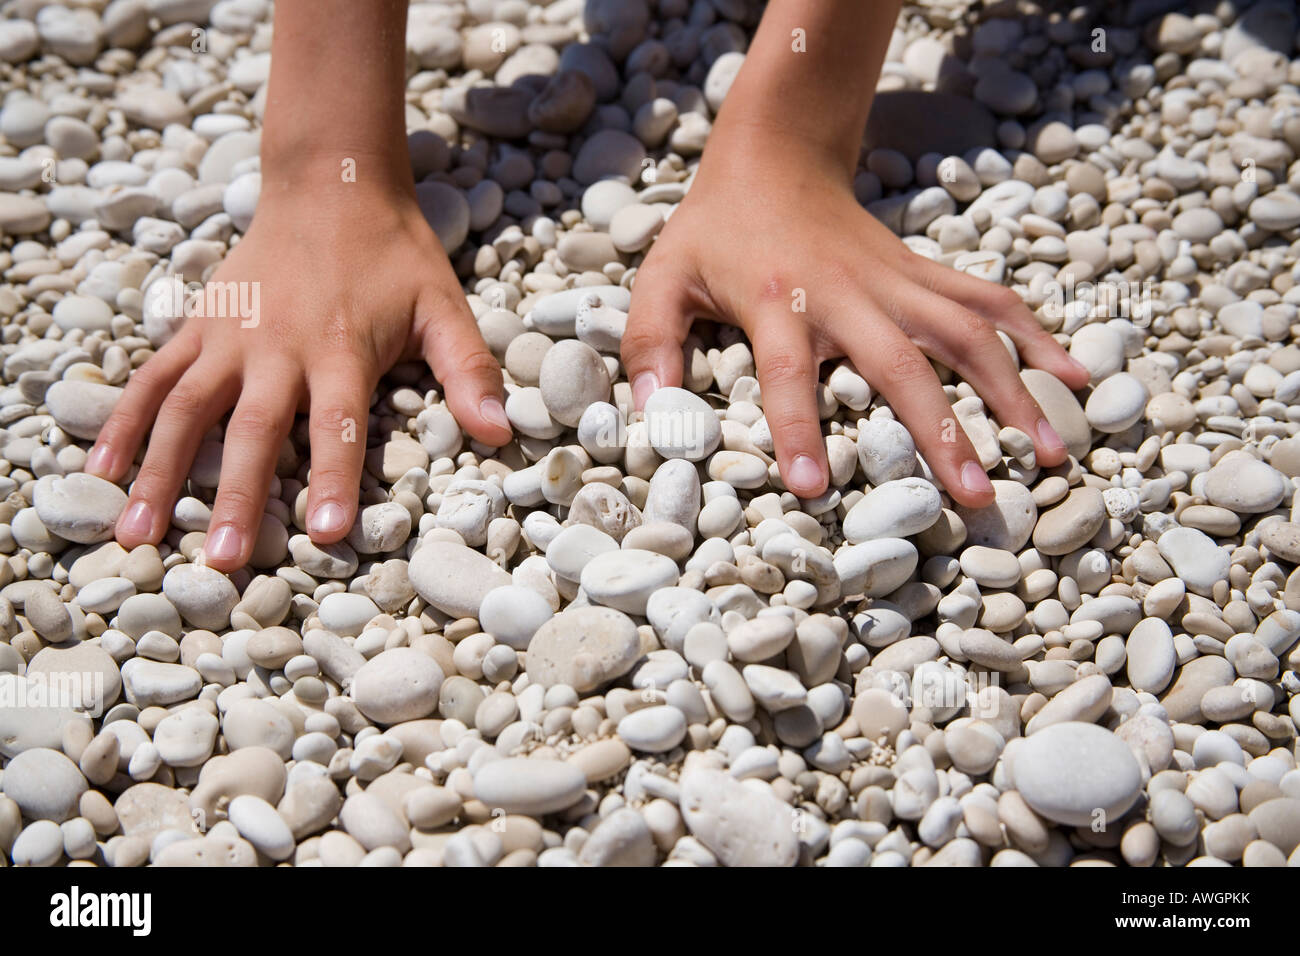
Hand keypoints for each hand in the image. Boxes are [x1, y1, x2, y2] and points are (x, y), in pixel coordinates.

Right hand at [85, 185, 510, 570]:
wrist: (331, 182)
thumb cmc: (394, 253)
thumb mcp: (444, 306)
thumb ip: (467, 371)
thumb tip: (502, 431)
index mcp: (339, 348)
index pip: (337, 424)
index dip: (332, 478)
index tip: (323, 534)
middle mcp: (276, 346)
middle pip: (252, 431)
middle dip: (237, 498)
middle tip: (222, 562)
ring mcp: (228, 336)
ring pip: (183, 409)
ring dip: (161, 473)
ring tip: (139, 534)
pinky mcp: (198, 325)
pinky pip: (151, 378)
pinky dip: (124, 423)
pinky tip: (102, 471)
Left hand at [621, 139, 1089, 506]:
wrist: (774, 157)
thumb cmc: (714, 230)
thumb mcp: (661, 279)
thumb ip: (649, 344)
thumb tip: (648, 416)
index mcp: (777, 301)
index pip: (787, 371)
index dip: (798, 427)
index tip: (813, 487)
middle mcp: (847, 294)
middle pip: (902, 364)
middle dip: (942, 431)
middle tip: (975, 495)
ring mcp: (896, 282)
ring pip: (968, 334)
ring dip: (1014, 391)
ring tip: (1051, 453)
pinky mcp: (924, 274)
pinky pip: (990, 302)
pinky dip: (1037, 337)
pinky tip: (1076, 378)